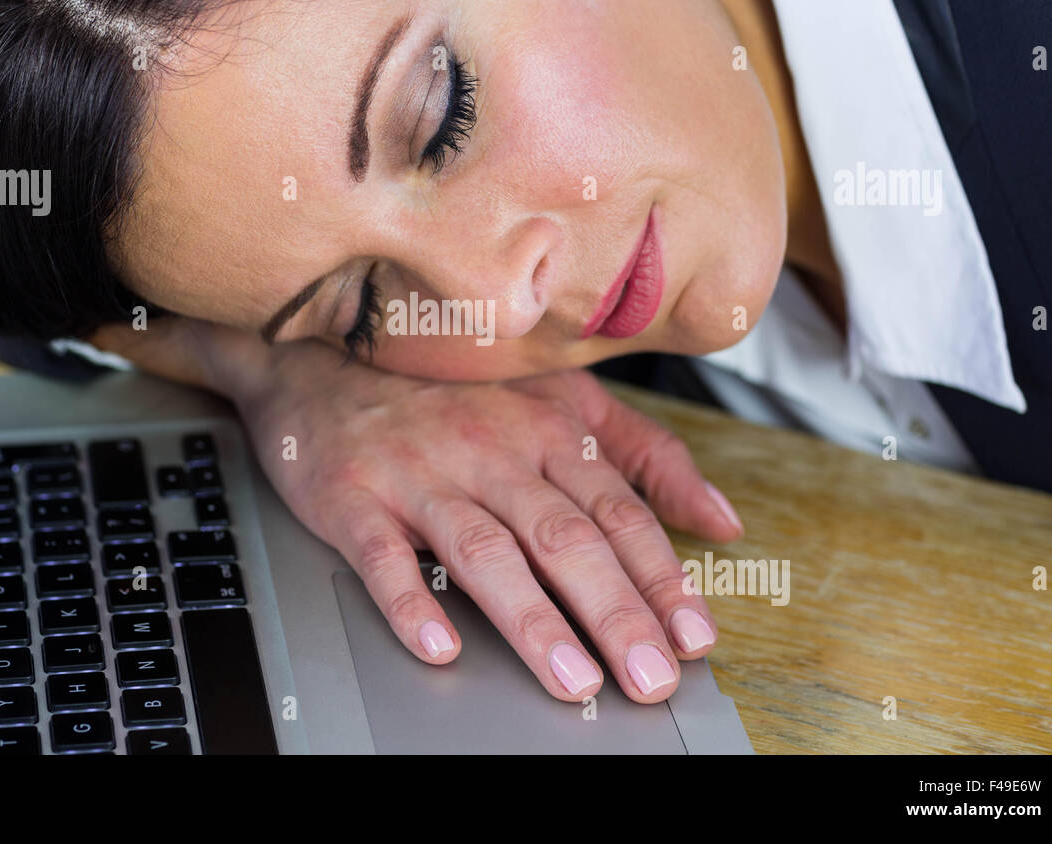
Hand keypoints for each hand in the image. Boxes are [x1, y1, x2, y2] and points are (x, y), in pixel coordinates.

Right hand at [88, 319, 742, 703]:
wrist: (329, 372)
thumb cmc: (454, 399)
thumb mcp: (560, 405)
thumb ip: (646, 456)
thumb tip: (722, 519)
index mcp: (546, 431)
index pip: (617, 512)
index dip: (661, 577)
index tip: (695, 637)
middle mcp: (490, 451)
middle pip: (563, 538)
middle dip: (615, 613)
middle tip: (650, 678)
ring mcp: (421, 476)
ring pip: (485, 552)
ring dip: (531, 619)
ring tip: (572, 678)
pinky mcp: (356, 500)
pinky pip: (383, 557)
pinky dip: (410, 603)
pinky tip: (440, 646)